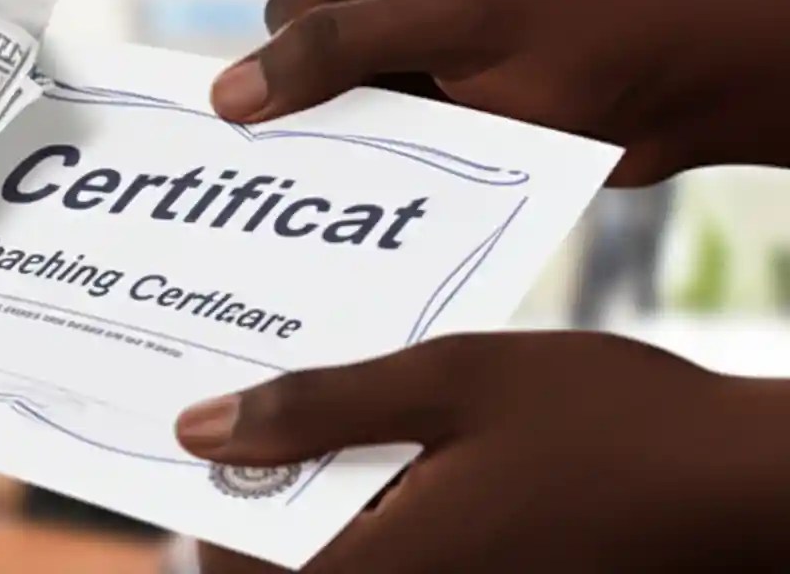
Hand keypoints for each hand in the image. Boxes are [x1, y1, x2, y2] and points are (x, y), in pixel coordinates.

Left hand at [177, 331, 789, 572]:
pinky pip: (404, 552)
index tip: (200, 437)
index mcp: (383, 568)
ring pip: (347, 553)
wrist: (741, 483)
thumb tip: (200, 428)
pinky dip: (382, 501)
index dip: (206, 501)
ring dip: (325, 489)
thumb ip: (319, 407)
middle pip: (289, 560)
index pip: (235, 562)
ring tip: (334, 406)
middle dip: (265, 488)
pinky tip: (401, 436)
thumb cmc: (608, 423)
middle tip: (260, 405)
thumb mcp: (450, 381)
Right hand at [212, 0, 789, 185]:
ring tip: (415, 147)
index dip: (300, 58)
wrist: (684, 91)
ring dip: (371, 132)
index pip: (297, 3)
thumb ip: (335, 50)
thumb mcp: (451, 26)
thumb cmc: (583, 35)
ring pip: (351, 97)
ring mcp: (433, 38)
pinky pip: (391, 126)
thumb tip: (229, 93)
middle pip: (317, 54)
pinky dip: (398, 152)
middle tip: (378, 129)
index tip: (332, 104)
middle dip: (336, 99)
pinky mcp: (453, 91)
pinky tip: (422, 166)